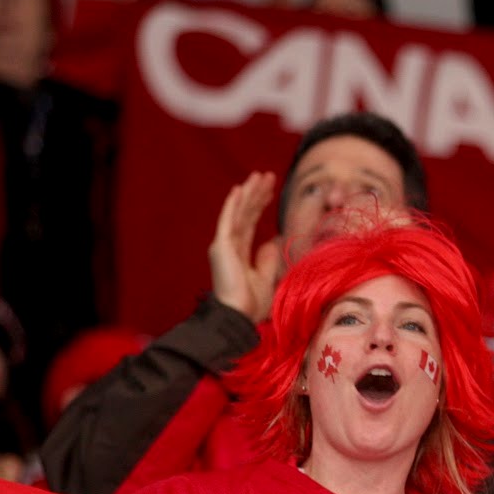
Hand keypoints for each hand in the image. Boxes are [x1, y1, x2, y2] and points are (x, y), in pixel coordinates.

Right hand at [209, 171, 283, 322]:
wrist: (239, 317)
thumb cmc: (252, 304)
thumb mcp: (266, 278)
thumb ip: (267, 259)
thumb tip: (272, 242)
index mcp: (240, 253)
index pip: (251, 223)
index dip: (259, 205)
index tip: (270, 190)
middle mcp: (230, 246)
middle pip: (245, 213)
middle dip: (256, 194)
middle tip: (267, 175)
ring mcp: (224, 245)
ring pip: (238, 213)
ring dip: (248, 193)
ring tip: (259, 176)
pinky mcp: (221, 247)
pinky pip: (228, 221)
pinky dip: (233, 205)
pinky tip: (240, 189)